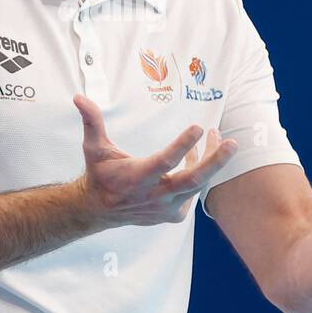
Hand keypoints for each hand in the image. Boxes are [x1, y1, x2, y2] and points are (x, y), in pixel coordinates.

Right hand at [72, 94, 238, 226]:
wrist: (99, 209)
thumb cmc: (100, 173)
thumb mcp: (93, 147)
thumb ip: (91, 122)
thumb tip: (79, 97)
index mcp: (137, 178)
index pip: (165, 162)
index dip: (183, 145)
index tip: (198, 127)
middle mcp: (155, 196)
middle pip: (193, 180)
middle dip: (215, 162)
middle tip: (232, 143)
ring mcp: (166, 208)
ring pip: (197, 185)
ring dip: (210, 161)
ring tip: (218, 137)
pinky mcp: (173, 215)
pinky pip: (192, 193)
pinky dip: (197, 176)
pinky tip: (198, 157)